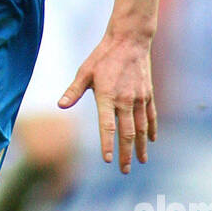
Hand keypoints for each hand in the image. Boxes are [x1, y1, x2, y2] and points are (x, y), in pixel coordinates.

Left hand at [58, 32, 156, 173]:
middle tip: (124, 170)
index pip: (107, 126)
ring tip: (140, 161)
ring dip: (140, 146)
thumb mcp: (84, 72)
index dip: (108, 144)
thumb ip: (73, 91)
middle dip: (126, 154)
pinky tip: (151, 141)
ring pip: (141, 128)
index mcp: (108, 96)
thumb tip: (60, 105)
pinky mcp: (148, 94)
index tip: (108, 160)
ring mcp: (139, 98)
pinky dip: (151, 129)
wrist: (130, 40)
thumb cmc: (103, 56)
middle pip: (127, 133)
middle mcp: (126, 100)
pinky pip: (151, 116)